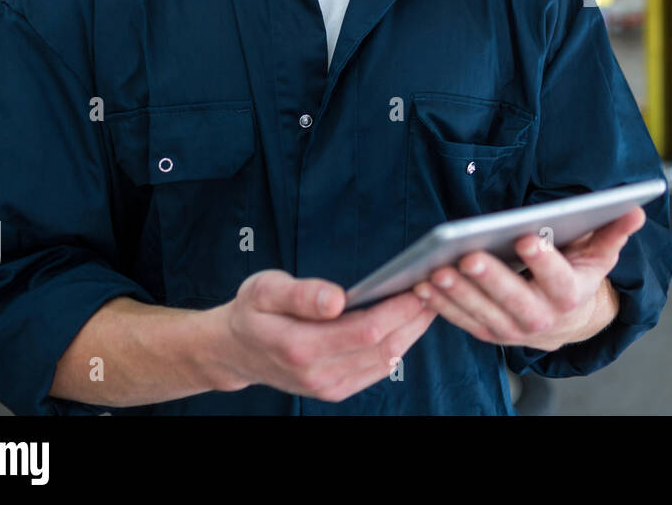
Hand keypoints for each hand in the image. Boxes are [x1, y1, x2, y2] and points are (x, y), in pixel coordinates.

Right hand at [204, 270, 436, 401]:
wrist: (235, 350)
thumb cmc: (252, 312)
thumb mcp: (264, 290)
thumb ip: (300, 294)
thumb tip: (335, 300)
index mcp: (300, 347)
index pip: (367, 331)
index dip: (399, 309)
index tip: (420, 283)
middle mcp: (318, 374)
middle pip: (384, 347)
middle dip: (414, 317)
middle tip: (436, 286)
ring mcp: (329, 386)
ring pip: (387, 360)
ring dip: (412, 331)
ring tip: (430, 299)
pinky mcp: (336, 389)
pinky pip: (378, 369)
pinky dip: (399, 344)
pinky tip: (409, 321)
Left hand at [413, 207, 644, 351]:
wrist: (569, 321)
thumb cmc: (579, 275)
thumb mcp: (600, 254)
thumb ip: (614, 231)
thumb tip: (636, 208)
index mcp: (570, 295)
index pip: (558, 278)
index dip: (544, 260)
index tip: (526, 237)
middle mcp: (542, 318)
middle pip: (514, 300)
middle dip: (490, 278)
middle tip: (468, 254)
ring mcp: (512, 330)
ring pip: (482, 313)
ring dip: (458, 292)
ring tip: (437, 268)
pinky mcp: (489, 333)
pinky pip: (462, 320)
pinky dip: (441, 305)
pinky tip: (422, 284)